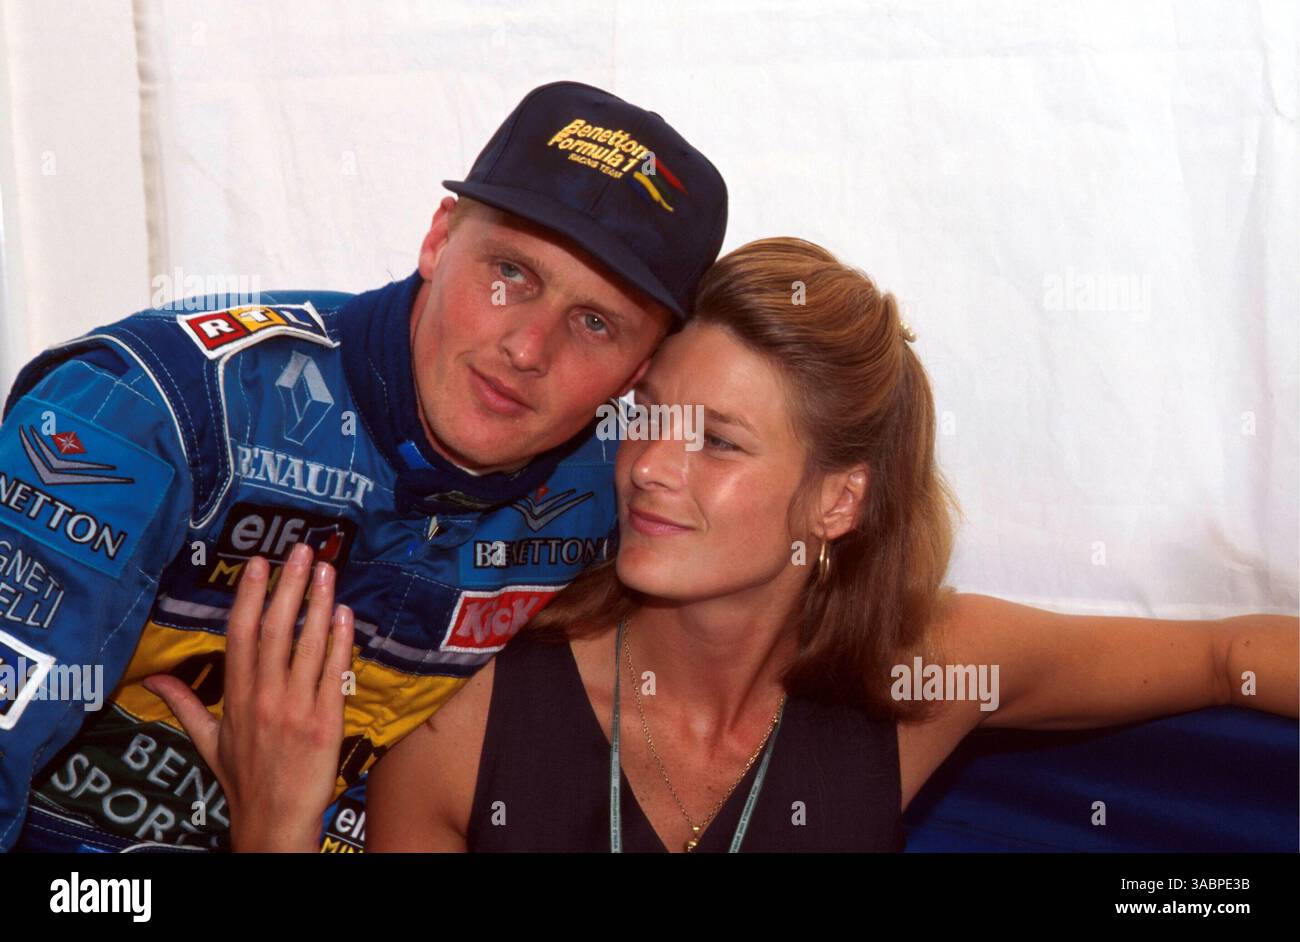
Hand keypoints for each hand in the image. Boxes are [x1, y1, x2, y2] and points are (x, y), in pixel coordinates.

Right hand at [144, 542, 353, 851]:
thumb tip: (153, 678)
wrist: (274, 824)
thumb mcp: (208, 741)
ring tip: (326, 569)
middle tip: (300, 550)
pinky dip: (339, 641)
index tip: (258, 563)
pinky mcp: (325, 723)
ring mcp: (295, 709)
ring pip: (305, 646)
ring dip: (317, 603)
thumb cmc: (244, 782)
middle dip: (287, 586)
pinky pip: (333, 673)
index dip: (249, 596)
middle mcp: (263, 698)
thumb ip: (183, 704)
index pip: (240, 635)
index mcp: (236, 698)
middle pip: (273, 631)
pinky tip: (344, 613)